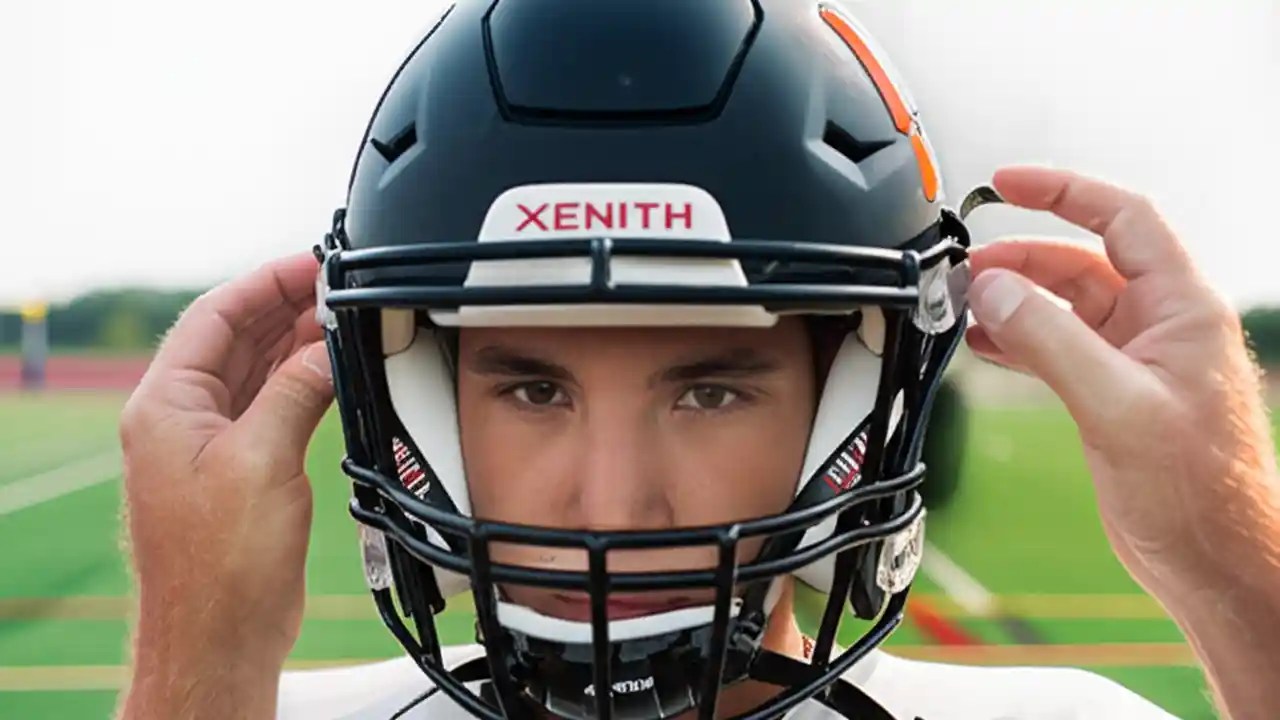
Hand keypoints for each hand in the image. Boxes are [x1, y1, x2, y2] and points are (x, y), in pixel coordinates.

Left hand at [118, 252, 333, 717]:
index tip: (310, 263)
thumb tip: (328, 344)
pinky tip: (336, 369)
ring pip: (256, 370)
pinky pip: (273, 404)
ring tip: (345, 318)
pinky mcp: (243, 469)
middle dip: (286, 308)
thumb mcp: (262, 460)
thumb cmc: (222, 564)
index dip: (264, 283)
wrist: (220, 636)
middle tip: (339, 286)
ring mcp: (212, 444)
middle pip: (235, 338)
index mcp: (165, 405)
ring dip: (297, 342)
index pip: (213, 317)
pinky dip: (304, 381)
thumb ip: (295, 390)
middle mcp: (182, 419)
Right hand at [964, 166, 1277, 589]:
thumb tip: (994, 291)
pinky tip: (985, 344)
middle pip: (1082, 261)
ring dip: (1014, 301)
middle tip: (966, 271)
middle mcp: (1161, 325)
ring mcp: (1136, 361)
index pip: (1122, 219)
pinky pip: (1059, 348)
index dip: (1063, 191)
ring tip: (964, 305)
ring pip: (1065, 307)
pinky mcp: (1114, 395)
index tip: (1006, 184)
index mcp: (1182, 308)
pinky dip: (1018, 340)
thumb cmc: (1200, 494)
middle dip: (1021, 259)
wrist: (1218, 563)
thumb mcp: (1117, 406)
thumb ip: (1051, 341)